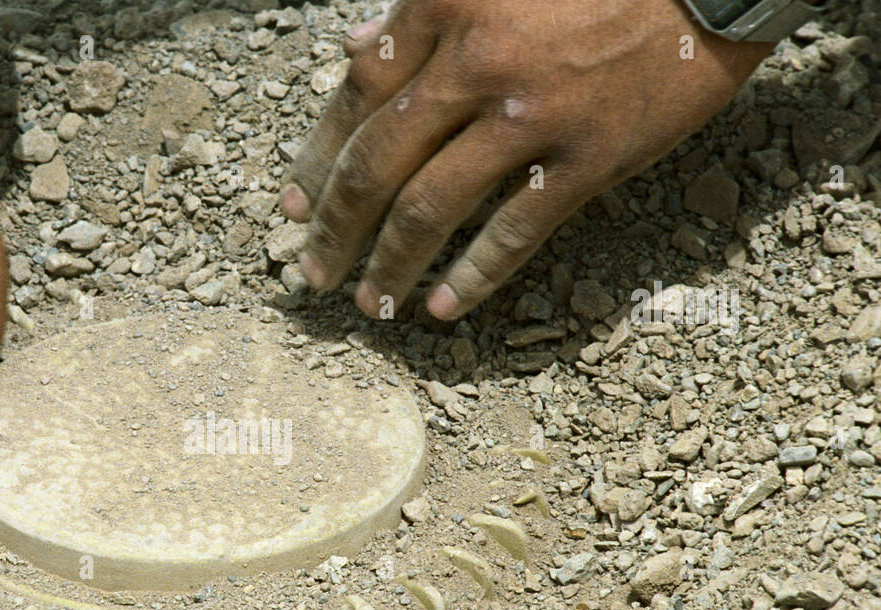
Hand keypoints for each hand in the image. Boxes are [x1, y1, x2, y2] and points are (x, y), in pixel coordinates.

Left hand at [280, 0, 772, 319]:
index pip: (352, 99)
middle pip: (376, 167)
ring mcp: (530, 118)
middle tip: (312, 274)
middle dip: (334, 230)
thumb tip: (353, 50)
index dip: (314, 163)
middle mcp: (474, 64)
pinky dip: (471, 278)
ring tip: (369, 304)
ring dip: (389, 266)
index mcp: (443, 6)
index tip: (293, 211)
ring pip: (430, 210)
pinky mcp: (587, 160)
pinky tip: (441, 309)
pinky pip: (512, 234)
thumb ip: (421, 9)